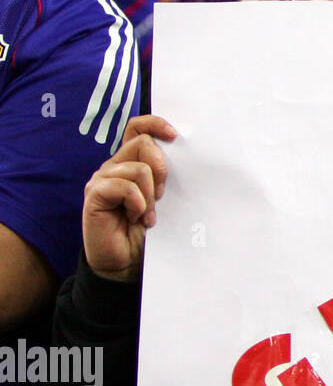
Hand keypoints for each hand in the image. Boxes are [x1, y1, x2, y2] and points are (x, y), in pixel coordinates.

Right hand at [83, 115, 177, 281]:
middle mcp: (113, 167)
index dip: (155, 124)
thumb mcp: (161, 199)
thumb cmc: (145, 230)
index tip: (175, 136)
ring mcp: (102, 180)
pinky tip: (137, 218)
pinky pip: (124, 186)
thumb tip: (184, 154)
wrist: (126, 261)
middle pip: (142, 143)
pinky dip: (138, 203)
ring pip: (138, 168)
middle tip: (161, 196)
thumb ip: (164, 176)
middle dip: (161, 168)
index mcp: (129, 163)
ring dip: (149, 194)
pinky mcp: (94, 194)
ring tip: (147, 214)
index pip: (137, 128)